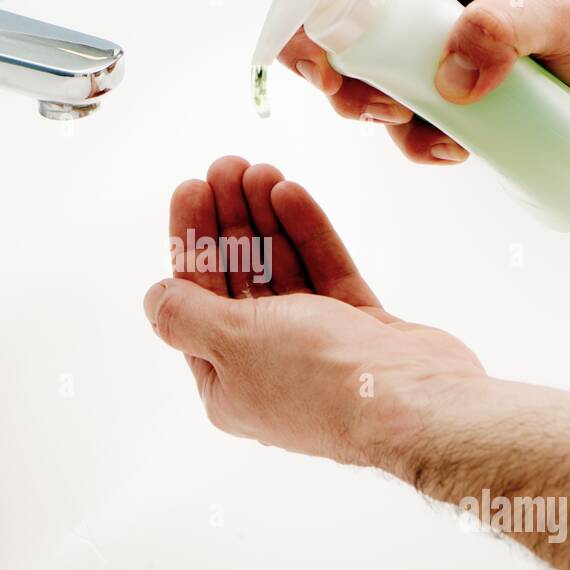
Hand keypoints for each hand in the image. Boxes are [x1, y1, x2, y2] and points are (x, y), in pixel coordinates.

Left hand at [143, 156, 483, 466]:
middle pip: (239, 279)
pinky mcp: (359, 329)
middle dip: (230, 220)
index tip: (191, 188)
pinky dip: (308, 234)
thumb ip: (187, 314)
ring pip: (283, 269)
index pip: (196, 300)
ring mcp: (317, 346)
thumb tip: (154, 298)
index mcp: (227, 381)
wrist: (415, 402)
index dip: (192, 241)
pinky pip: (325, 272)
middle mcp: (267, 365)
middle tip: (227, 167)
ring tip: (260, 170)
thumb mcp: (231, 344)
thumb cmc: (319, 382)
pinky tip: (291, 194)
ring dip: (267, 219)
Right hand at [266, 0, 569, 163]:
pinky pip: (386, 113)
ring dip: (356, 104)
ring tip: (413, 120)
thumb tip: (452, 77)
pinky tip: (453, 144)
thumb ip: (509, 26)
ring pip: (339, 66)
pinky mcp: (419, 79)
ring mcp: (404, 34)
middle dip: (306, 47)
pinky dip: (406, 139)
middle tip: (337, 84)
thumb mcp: (560, 8)